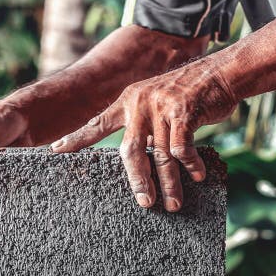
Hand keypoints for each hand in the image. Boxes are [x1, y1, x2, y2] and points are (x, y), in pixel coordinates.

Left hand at [51, 58, 237, 211]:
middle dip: (137, 180)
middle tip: (144, 203)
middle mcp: (140, 104)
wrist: (220, 72)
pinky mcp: (184, 113)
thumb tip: (136, 156)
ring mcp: (161, 107)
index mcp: (128, 101)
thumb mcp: (156, 99)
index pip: (97, 123)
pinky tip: (197, 177)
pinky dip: (190, 166)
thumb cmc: (188, 92)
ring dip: (169, 183)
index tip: (55, 151)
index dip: (77, 138)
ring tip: (172, 203)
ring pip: (160, 156)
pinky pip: (182, 148)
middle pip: (130, 151)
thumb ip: (142, 123)